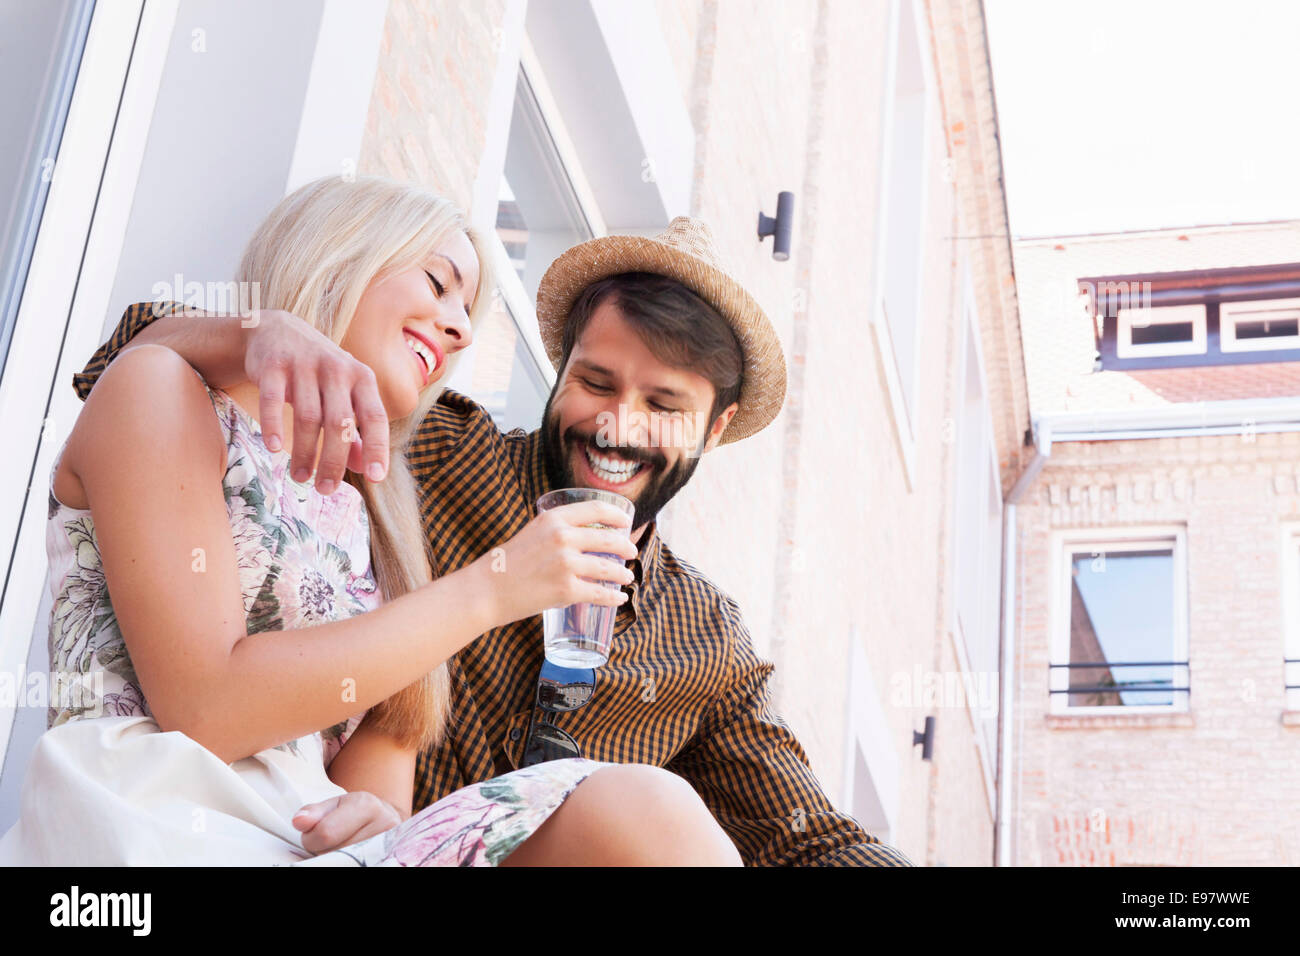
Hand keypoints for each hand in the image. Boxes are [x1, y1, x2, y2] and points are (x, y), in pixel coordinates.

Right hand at [243, 309, 389, 493]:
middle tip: (325, 490)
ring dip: (304, 453)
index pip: (375, 417)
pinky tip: (274, 448)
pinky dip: (274, 424)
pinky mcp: (273, 365)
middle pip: (340, 423)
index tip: (375, 478)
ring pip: (308, 417)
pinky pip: (273, 400)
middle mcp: (337, 369)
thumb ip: (356, 431)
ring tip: (300, 477)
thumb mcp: (343, 395)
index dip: (377, 448)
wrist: (277, 331)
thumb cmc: (318, 373)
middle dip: (334, 461)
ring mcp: (305, 365)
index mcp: (362, 378)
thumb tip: (364, 468)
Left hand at [292, 791, 402, 853]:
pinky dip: (345, 863)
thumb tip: (299, 821)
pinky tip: (347, 856)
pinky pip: (355, 866)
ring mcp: (390, 845)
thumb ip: (314, 813)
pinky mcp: (389, 859)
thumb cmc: (354, 812)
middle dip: (323, 851)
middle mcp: (384, 824)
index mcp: (367, 805)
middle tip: (330, 842)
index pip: (326, 833)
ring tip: (340, 847)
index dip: (311, 838)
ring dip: (334, 859)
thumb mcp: (334, 805)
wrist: (387, 820)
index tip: (313, 835)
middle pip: (334, 852)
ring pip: (344, 864)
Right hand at [483, 500, 638, 623]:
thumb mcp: (533, 532)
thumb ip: (558, 530)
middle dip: (626, 547)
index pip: (597, 509)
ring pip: (609, 568)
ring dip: (622, 574)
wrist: (486, 589)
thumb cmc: (509, 562)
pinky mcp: (567, 590)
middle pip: (609, 540)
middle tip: (631, 553)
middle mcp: (563, 538)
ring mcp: (566, 564)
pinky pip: (600, 593)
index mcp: (554, 518)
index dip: (617, 516)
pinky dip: (613, 597)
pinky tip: (618, 598)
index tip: (626, 522)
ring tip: (626, 577)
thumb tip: (587, 535)